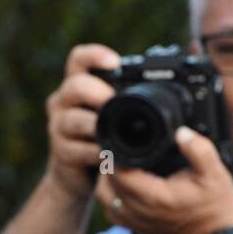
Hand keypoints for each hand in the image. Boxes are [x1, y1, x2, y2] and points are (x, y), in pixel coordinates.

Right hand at [42, 43, 120, 198]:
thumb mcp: (113, 114)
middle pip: (74, 86)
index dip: (94, 56)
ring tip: (114, 131)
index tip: (115, 63)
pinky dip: (96, 152)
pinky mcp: (61, 153)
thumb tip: (173, 81)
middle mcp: (63, 102)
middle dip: (97, 93)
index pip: (79, 59)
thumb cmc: (102, 138)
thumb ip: (126, 97)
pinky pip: (77, 149)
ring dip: (96, 125)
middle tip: (114, 101)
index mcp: (78, 86)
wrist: (79, 177)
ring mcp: (59, 127)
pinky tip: (108, 155)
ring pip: (73, 119)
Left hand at [94, 126, 232, 233]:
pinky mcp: (136, 229)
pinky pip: (111, 212)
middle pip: (106, 185)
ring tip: (121, 167)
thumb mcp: (214, 173)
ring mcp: (136, 223)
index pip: (118, 172)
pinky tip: (123, 186)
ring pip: (104, 199)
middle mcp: (139, 212)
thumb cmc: (215, 206)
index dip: (116, 155)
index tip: (124, 142)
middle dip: (109, 166)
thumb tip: (181, 132)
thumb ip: (198, 149)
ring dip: (107, 182)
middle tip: (121, 151)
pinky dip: (111, 197)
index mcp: (154, 196)